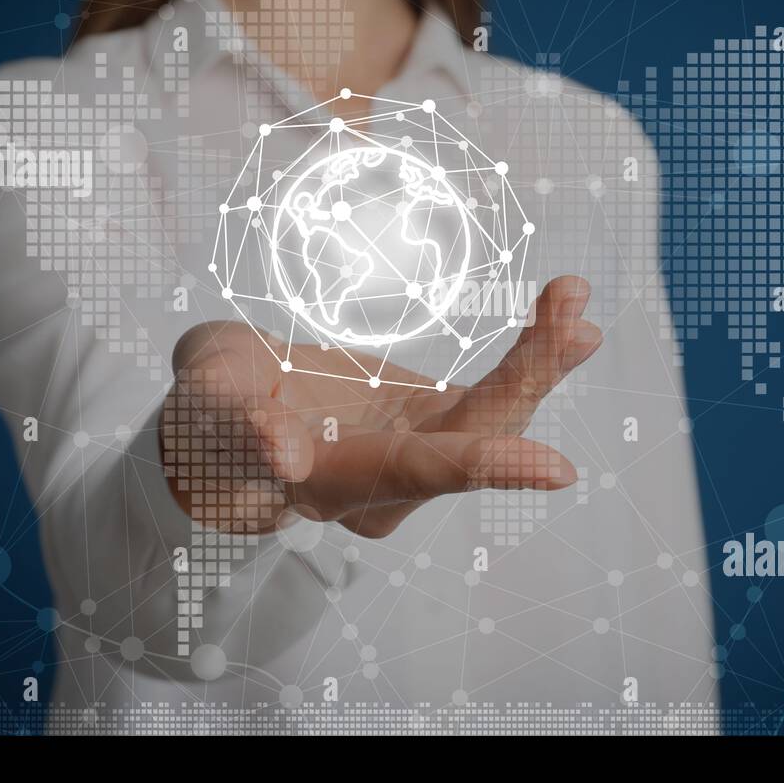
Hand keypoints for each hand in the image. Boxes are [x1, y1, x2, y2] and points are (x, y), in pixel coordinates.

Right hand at [159, 276, 601, 537]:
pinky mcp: (434, 419)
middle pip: (475, 435)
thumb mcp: (208, 407)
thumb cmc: (210, 413)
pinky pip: (494, 390)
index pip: (418, 473)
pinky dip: (531, 353)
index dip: (486, 466)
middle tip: (575, 322)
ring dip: (540, 359)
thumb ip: (242, 424)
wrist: (231, 419)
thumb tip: (288, 451)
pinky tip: (567, 310)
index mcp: (338, 484)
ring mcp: (421, 449)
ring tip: (575, 298)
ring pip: (495, 412)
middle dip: (528, 379)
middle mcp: (394, 480)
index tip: (557, 468)